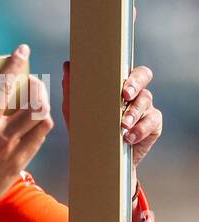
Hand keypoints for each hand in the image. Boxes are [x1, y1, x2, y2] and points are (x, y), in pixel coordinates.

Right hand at [0, 44, 52, 221]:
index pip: (5, 87)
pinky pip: (39, 139)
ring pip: (43, 121)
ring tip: (34, 102)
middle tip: (31, 81)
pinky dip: (38, 125)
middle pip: (35, 103)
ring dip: (42, 106)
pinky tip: (29, 122)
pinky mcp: (21, 164)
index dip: (16, 65)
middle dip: (38, 86)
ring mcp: (15, 152)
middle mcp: (4, 137)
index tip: (22, 51)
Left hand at [62, 61, 160, 191]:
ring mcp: (145, 108)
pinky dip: (141, 129)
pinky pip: (153, 122)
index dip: (130, 75)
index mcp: (118, 85)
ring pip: (146, 101)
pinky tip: (129, 137)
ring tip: (122, 125)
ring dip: (134, 112)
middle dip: (135, 85)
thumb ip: (71, 87)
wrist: (96, 157)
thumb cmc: (86, 128)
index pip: (129, 70)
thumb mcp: (74, 109)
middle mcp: (134, 93)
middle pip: (144, 77)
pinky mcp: (153, 126)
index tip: (121, 86)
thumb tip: (68, 65)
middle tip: (125, 96)